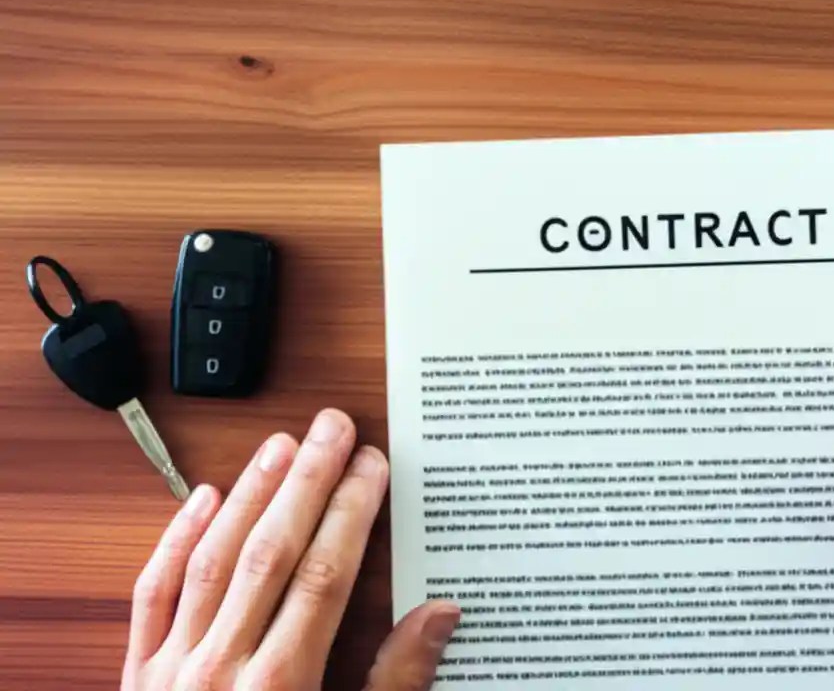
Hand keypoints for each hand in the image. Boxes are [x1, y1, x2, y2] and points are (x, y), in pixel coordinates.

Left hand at [121, 409, 459, 690]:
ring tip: (280, 444)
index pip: (324, 574)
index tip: (374, 465)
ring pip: (211, 560)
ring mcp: (172, 670)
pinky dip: (175, 542)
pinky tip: (198, 500)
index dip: (353, 511)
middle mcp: (221, 667)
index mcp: (281, 686)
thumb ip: (396, 683)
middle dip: (307, 481)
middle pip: (271, 551)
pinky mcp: (137, 677)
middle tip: (335, 425)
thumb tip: (440, 615)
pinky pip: (152, 595)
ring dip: (248, 495)